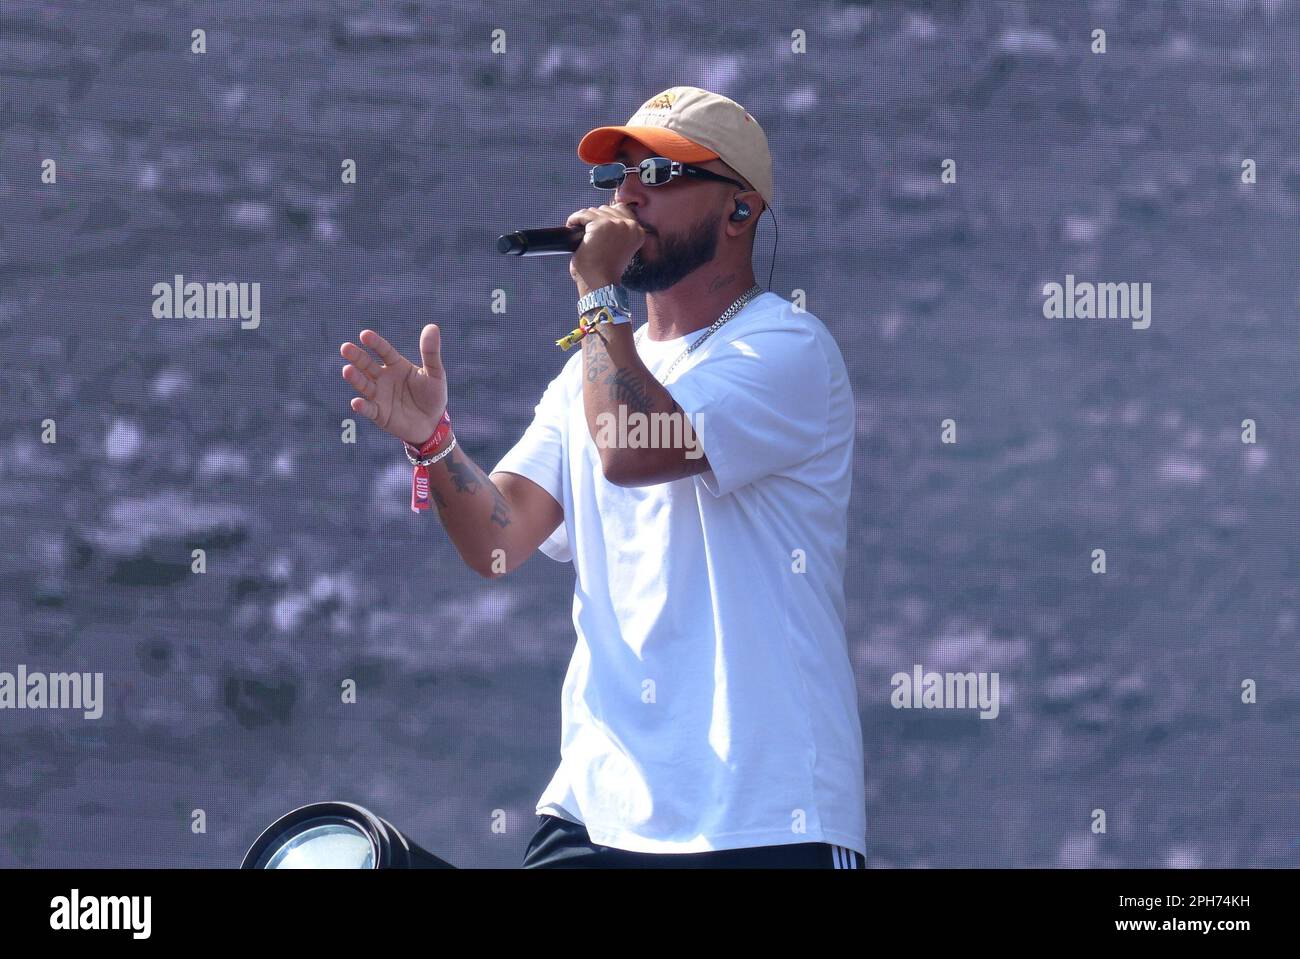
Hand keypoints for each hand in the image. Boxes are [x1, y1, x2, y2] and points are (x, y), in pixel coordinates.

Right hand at [340, 324, 447, 445]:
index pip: (383, 351)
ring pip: (364, 384)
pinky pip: (369, 409)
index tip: (364, 335)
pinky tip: (356, 402)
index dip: (375, 343)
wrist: (433, 423)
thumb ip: (430, 352)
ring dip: (355, 378)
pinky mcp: (379, 414)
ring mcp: (379, 395)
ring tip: (347, 370)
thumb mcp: (435, 373)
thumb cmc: (433, 395)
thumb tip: (432, 326)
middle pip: (367, 365)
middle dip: (356, 357)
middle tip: (345, 348)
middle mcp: (383, 378)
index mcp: (396, 365)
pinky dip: (362, 406)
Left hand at [566, 201, 646, 296]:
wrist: (600, 284)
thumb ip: (618, 232)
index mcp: (638, 232)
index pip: (622, 209)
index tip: (596, 224)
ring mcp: (615, 224)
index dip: (606, 216)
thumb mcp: (620, 249)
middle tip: (586, 232)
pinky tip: (571, 226)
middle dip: (594, 219)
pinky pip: (582, 215)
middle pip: (606, 209)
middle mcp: (630, 226)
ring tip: (578, 231)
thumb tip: (602, 217)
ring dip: (583, 220)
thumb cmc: (606, 272)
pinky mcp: (599, 225)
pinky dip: (574, 219)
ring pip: (593, 211)